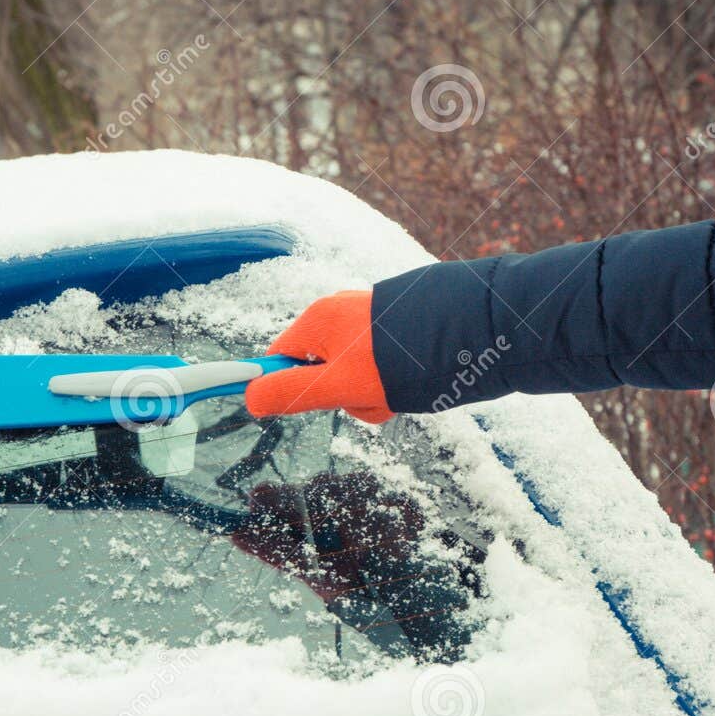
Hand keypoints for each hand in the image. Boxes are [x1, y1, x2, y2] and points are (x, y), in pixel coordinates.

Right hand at [245, 290, 392, 423]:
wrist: (463, 332)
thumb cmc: (397, 360)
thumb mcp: (335, 385)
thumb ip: (289, 393)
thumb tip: (250, 399)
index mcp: (317, 320)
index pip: (277, 358)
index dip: (280, 385)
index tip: (291, 404)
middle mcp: (338, 311)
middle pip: (315, 366)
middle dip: (335, 392)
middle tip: (360, 399)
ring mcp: (367, 316)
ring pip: (347, 369)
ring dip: (363, 391)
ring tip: (389, 393)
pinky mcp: (392, 324)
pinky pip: (374, 360)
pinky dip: (385, 377)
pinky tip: (404, 381)